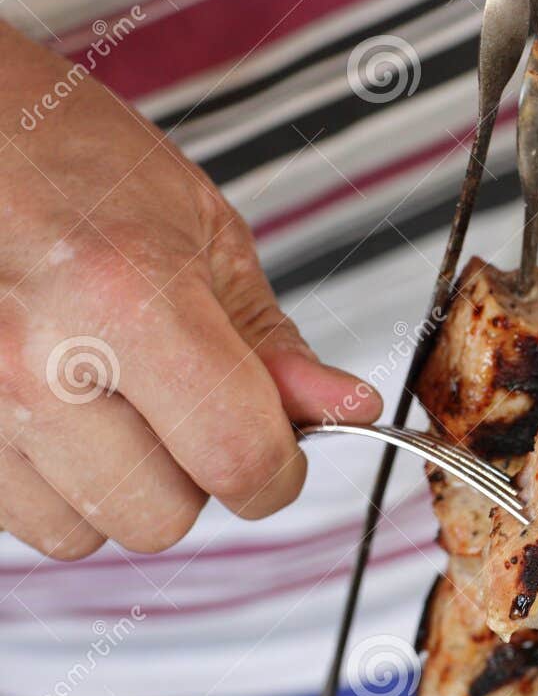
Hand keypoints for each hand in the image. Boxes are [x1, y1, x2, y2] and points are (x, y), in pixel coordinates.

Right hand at [0, 22, 380, 560]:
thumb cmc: (71, 161)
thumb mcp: (201, 232)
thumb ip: (270, 341)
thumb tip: (347, 405)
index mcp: (125, 296)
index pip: (237, 458)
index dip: (276, 471)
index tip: (276, 454)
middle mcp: (36, 360)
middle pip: (162, 518)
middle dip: (187, 474)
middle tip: (168, 394)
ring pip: (85, 533)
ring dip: (111, 483)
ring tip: (95, 389)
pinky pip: (22, 520)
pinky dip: (48, 481)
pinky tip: (47, 404)